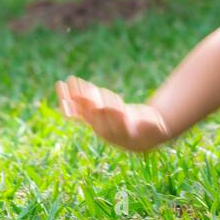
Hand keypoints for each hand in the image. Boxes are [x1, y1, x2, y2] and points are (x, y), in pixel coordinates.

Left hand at [55, 76, 170, 152]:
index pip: (113, 116)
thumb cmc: (149, 129)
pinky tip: (62, 87)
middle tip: (79, 88)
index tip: (108, 98)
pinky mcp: (89, 118)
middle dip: (87, 99)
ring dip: (72, 96)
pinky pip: (76, 109)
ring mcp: (94, 123)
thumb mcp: (155, 127)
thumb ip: (154, 124)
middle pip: (94, 112)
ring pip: (81, 109)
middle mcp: (104, 128)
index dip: (110, 106)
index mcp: (119, 130)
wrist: (136, 137)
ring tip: (64, 82)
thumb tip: (157, 123)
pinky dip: (68, 99)